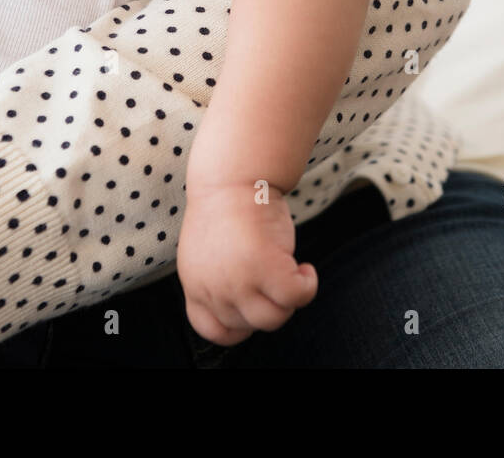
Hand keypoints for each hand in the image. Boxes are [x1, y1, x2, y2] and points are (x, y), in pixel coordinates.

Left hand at [176, 180, 317, 345]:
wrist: (233, 175)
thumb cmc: (227, 206)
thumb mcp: (212, 252)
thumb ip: (222, 280)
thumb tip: (250, 301)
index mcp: (195, 284)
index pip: (211, 329)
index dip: (238, 323)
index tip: (254, 301)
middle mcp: (214, 288)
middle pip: (249, 325)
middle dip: (268, 304)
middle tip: (276, 277)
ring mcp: (238, 281)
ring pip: (274, 318)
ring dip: (288, 299)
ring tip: (292, 271)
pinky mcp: (265, 267)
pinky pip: (296, 296)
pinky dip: (308, 286)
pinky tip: (305, 268)